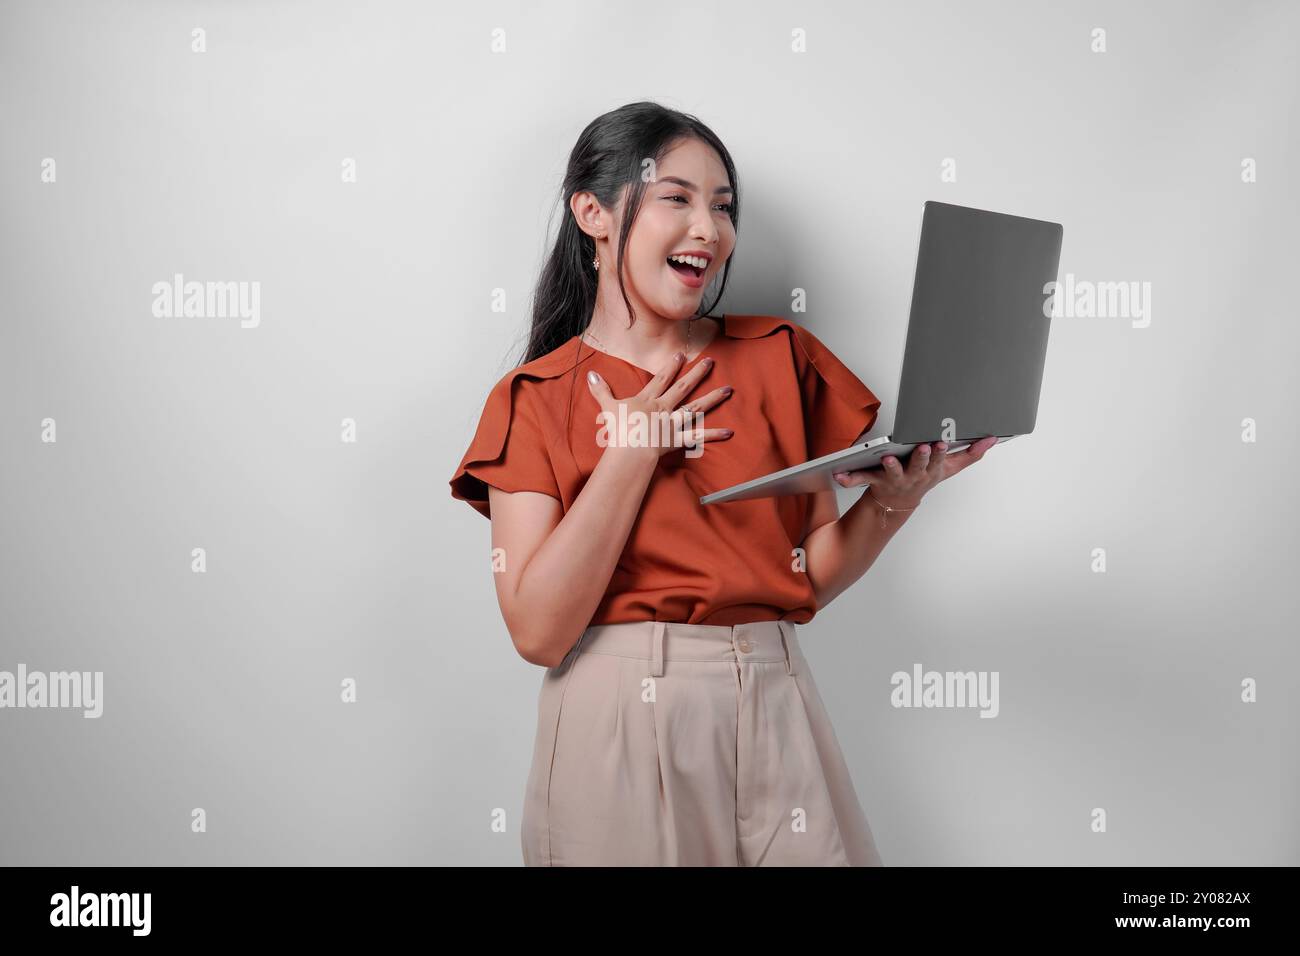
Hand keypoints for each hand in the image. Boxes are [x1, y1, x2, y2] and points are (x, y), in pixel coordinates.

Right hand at [585, 350, 734, 460]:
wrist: (629, 450)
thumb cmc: (618, 430)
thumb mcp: (608, 407)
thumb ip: (601, 390)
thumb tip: (591, 374)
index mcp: (648, 400)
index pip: (661, 379)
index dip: (671, 366)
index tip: (681, 354)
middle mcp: (664, 408)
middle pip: (683, 388)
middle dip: (697, 374)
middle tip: (711, 362)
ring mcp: (673, 424)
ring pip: (696, 408)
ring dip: (713, 398)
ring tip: (729, 389)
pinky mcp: (678, 440)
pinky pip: (698, 437)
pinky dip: (714, 435)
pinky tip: (730, 431)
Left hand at [831, 437, 998, 508]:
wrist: (899, 502)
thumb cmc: (925, 478)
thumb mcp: (950, 467)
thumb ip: (970, 453)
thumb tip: (992, 439)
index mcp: (931, 471)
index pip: (938, 461)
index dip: (939, 453)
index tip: (940, 442)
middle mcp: (914, 477)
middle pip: (918, 467)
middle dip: (921, 458)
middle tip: (922, 446)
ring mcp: (894, 480)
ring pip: (892, 473)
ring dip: (890, 467)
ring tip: (886, 458)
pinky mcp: (874, 480)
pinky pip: (860, 478)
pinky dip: (849, 477)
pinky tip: (838, 473)